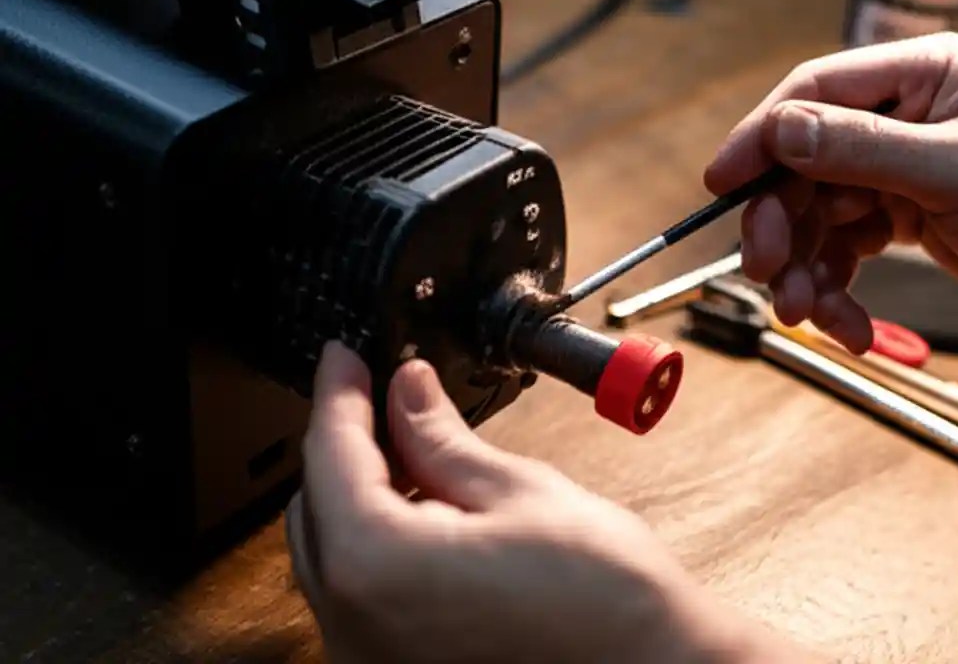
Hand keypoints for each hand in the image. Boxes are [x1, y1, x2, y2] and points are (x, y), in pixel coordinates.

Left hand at [285, 342, 811, 663]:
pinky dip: (375, 549)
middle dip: (347, 445)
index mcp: (379, 567)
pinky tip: (424, 517)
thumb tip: (407, 391)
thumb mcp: (523, 492)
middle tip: (385, 395)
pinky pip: (358, 599)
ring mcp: (370, 660)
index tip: (344, 356)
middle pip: (316, 508)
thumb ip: (444, 441)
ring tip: (416, 451)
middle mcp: (356, 626)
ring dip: (359, 497)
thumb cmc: (608, 602)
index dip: (337, 393)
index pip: (331, 455)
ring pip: (332, 556)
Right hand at [704, 32, 957, 351]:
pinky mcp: (900, 219)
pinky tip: (849, 327)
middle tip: (768, 273)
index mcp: (922, 76)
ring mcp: (898, 171)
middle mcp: (902, 118)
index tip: (722, 183)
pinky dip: (838, 292)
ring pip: (817, 217)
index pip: (816, 94)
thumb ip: (865, 149)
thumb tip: (782, 131)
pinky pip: (845, 252)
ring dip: (806, 271)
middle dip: (783, 226)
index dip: (762, 138)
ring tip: (810, 317)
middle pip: (803, 165)